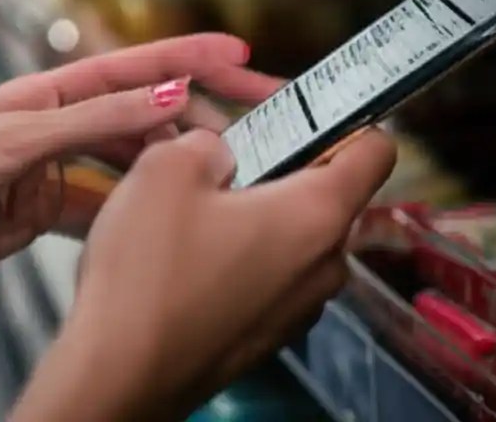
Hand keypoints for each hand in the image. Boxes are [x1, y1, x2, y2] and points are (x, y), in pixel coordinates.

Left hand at [0, 34, 280, 273]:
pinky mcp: (50, 210)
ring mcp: (59, 167)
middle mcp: (63, 124)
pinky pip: (112, 206)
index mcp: (53, 92)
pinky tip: (170, 215)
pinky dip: (142, 210)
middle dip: (204, 114)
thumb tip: (169, 94)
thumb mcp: (20, 139)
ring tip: (221, 173)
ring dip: (179, 165)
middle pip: (150, 113)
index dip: (194, 58)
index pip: (139, 66)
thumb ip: (99, 119)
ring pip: (138, 161)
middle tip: (254, 125)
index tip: (242, 56)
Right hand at [10, 128, 396, 421]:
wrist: (118, 378)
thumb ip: (208, 143)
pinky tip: (196, 261)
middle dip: (288, 168)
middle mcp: (329, 261)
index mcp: (320, 213)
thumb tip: (221, 151)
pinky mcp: (275, 332)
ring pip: (301, 236)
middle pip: (334, 193)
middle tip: (231, 162)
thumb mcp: (165, 172)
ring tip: (202, 214)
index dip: (348, 121)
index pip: (376, 149)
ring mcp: (305, 303)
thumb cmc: (149, 276)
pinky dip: (249, 258)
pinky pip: (278, 275)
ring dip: (264, 216)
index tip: (306, 117)